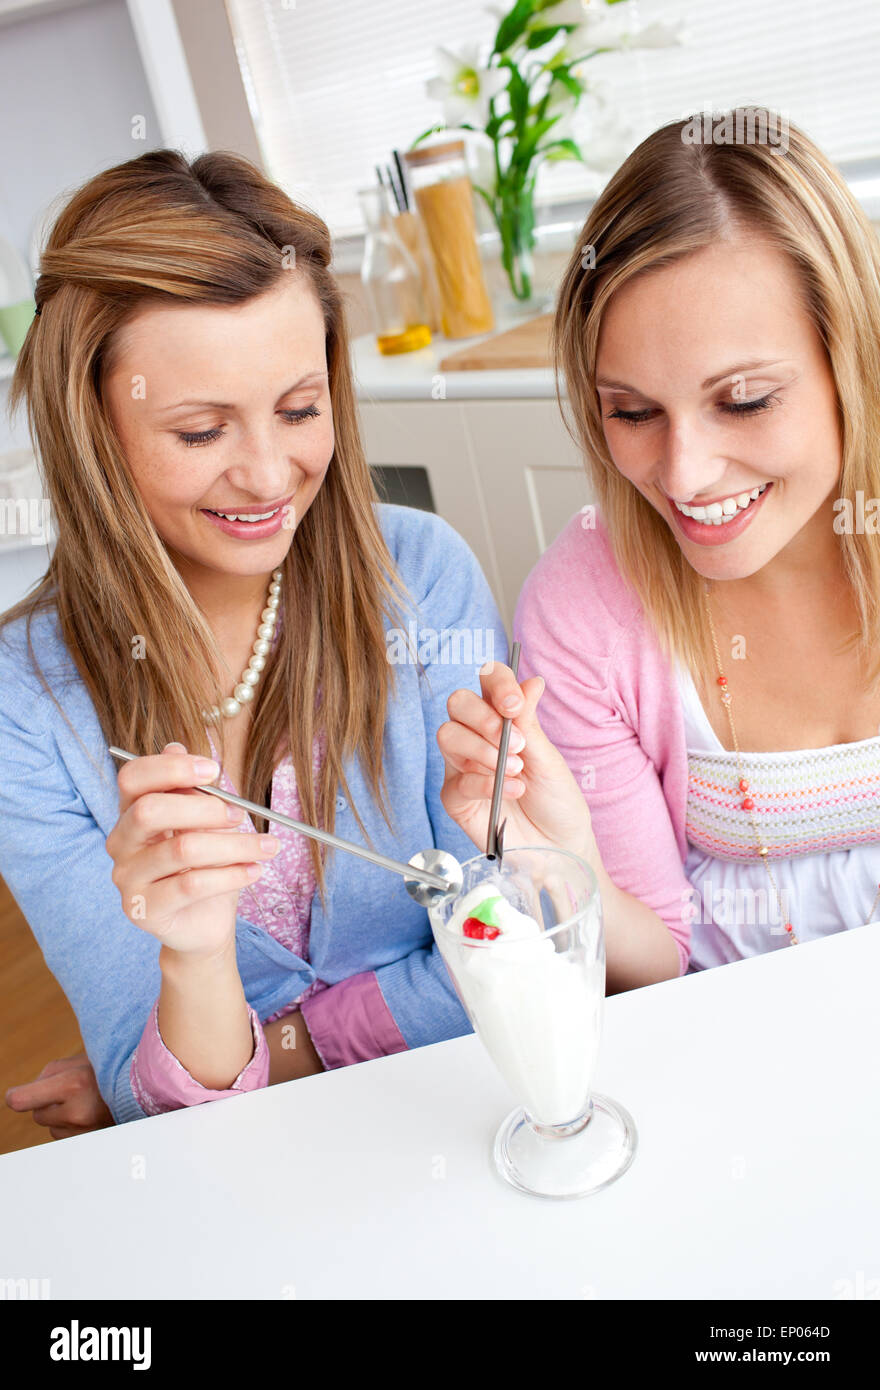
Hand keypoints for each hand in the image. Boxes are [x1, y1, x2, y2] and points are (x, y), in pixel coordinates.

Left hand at [5, 1053, 112, 1139]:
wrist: (149, 1091)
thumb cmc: (114, 1071)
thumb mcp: (82, 1060)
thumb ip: (50, 1074)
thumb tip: (23, 1096)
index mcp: (72, 1085)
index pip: (22, 1101)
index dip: (16, 1096)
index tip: (15, 1096)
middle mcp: (76, 1113)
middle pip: (37, 1115)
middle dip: (47, 1103)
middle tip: (71, 1091)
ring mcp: (84, 1132)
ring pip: (51, 1128)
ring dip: (61, 1117)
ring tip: (86, 1102)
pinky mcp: (90, 1143)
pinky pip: (66, 1137)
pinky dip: (72, 1128)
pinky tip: (91, 1114)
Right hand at [105, 741, 279, 957]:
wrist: (205, 922)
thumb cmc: (205, 867)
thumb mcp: (205, 824)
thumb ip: (192, 791)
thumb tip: (177, 747)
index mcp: (130, 813)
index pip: (133, 778)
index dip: (171, 769)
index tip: (213, 769)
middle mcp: (121, 844)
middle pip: (149, 811)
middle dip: (204, 808)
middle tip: (241, 814)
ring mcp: (127, 879)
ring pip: (182, 850)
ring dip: (234, 845)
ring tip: (267, 847)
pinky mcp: (144, 911)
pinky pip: (192, 885)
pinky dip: (232, 874)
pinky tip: (255, 870)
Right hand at [438, 661, 598, 866]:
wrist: (559, 846)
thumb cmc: (556, 800)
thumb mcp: (549, 759)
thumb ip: (531, 723)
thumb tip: (533, 682)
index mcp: (502, 719)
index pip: (488, 682)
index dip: (497, 684)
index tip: (515, 704)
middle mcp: (478, 737)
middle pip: (458, 703)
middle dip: (483, 717)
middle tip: (514, 742)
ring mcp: (463, 767)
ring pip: (448, 735)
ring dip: (483, 750)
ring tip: (515, 770)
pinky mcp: (456, 799)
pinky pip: (457, 781)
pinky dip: (484, 783)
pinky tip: (512, 790)